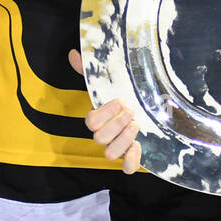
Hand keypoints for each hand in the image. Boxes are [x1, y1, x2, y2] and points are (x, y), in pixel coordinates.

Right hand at [68, 49, 141, 173]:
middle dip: (117, 124)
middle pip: (100, 138)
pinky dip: (131, 161)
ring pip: (110, 153)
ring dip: (124, 139)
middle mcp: (105, 135)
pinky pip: (126, 167)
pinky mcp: (131, 156)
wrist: (146, 108)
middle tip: (131, 111)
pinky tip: (138, 147)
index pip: (90, 122)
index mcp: (98, 119)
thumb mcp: (109, 82)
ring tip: (136, 124)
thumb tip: (74, 53)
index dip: (104, 113)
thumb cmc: (124, 95)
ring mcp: (117, 147)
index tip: (120, 100)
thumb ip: (90, 70)